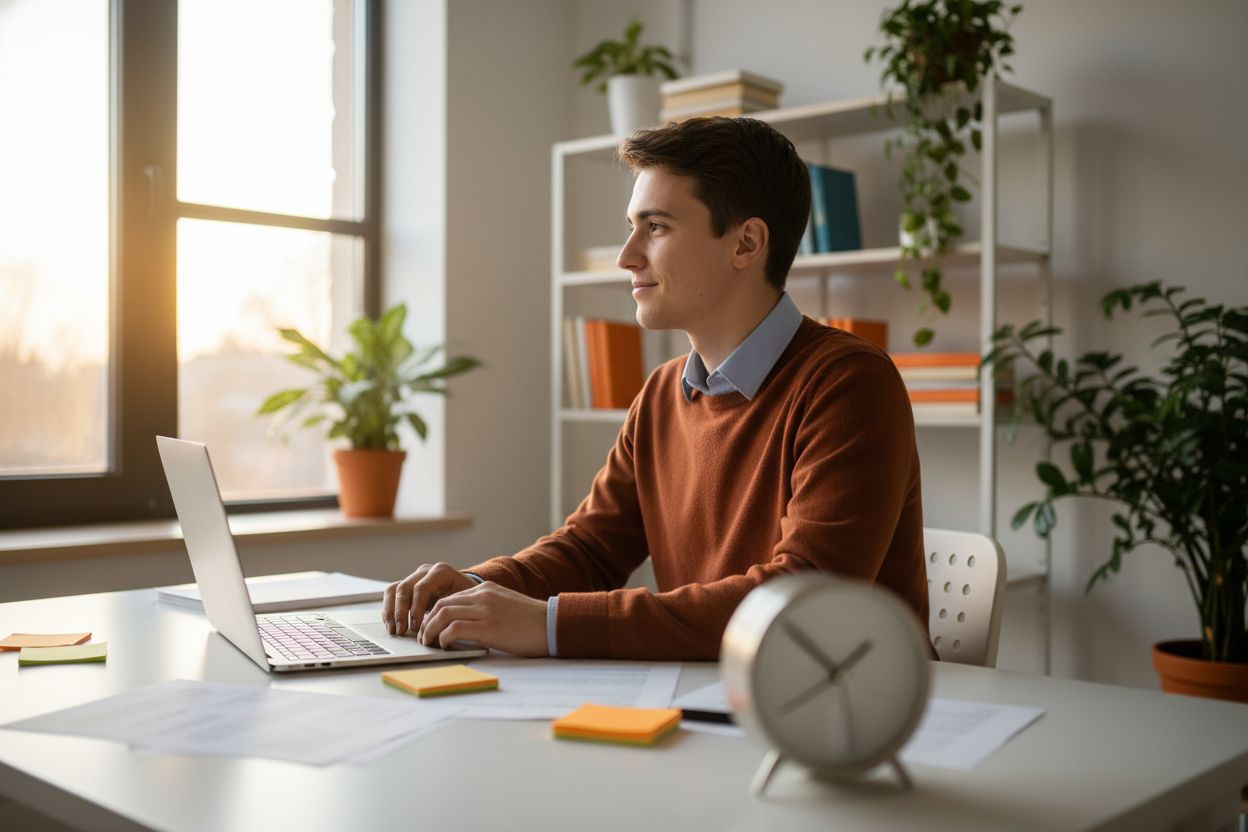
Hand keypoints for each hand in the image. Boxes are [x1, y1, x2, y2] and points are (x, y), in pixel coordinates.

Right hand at [382, 562, 477, 635]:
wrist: (469, 595)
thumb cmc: (469, 600)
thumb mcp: (466, 603)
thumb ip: (453, 611)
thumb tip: (439, 628)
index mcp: (441, 572)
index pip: (422, 588)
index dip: (416, 608)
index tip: (417, 627)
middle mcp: (425, 572)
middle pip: (405, 588)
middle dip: (401, 612)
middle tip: (401, 631)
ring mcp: (415, 578)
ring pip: (394, 590)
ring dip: (391, 611)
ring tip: (394, 630)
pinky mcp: (408, 588)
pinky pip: (391, 595)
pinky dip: (388, 610)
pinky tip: (391, 625)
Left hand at [418, 581, 548, 656]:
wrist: (551, 625)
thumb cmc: (531, 622)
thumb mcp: (505, 606)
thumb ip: (485, 609)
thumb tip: (465, 625)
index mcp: (486, 589)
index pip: (450, 598)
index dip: (434, 614)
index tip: (429, 627)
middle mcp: (482, 596)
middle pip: (441, 604)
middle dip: (427, 621)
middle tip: (423, 637)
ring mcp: (485, 610)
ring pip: (442, 614)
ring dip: (430, 630)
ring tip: (428, 643)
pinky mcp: (488, 627)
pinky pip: (454, 629)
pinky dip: (444, 638)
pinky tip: (445, 646)